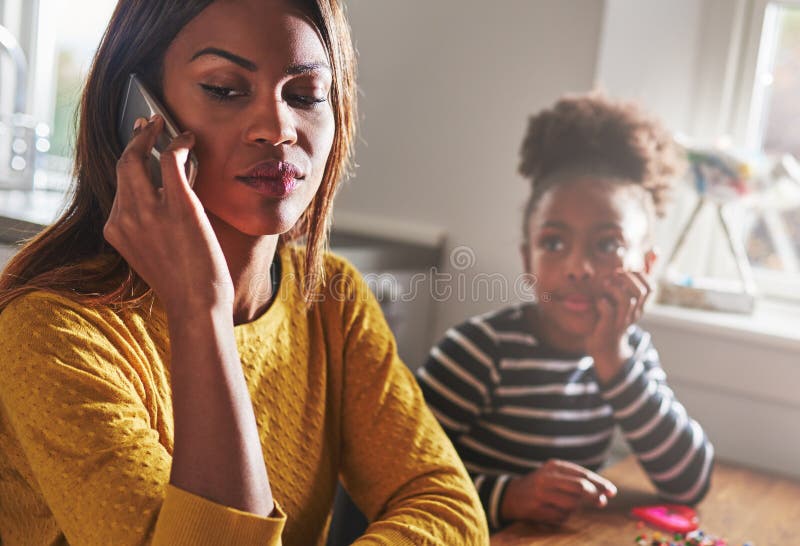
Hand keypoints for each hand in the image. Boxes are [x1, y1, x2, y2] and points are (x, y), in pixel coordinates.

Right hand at [104, 115, 233, 313]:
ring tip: (163, 124)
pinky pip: (171, 161)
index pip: (119, 188)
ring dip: (151, 135)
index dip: (128, 163)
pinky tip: (188, 140)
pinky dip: (178, 144)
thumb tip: (168, 195)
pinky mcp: (178, 206)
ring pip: (138, 158)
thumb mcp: (156, 252)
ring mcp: (148, 211)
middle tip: (146, 125)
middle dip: (133, 141)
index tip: (135, 147)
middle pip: (122, 166)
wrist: (196, 306)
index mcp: (117, 231)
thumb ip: (153, 225)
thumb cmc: (185, 284)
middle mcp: (125, 218)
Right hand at [500, 459, 617, 525]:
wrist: (511, 495)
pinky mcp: (537, 509)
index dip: (600, 483)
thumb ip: (576, 479)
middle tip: (602, 502)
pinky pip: (561, 516)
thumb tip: (603, 492)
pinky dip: (563, 516)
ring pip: (572, 504)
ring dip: (575, 507)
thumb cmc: (541, 485)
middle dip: (594, 496)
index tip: (612, 492)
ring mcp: (541, 494)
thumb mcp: (555, 474)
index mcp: (553, 466)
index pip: (582, 474)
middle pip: (579, 487)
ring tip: (566, 505)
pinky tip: (554, 511)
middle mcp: (547, 478)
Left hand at [586, 270, 651, 381]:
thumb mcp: (623, 301)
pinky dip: (603, 302)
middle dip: (627, 278)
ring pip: (627, 301)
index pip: (650, 288)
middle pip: (640, 292)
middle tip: (614, 273)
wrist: (604, 347)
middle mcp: (634, 314)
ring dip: (615, 288)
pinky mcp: (608, 327)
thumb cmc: (612, 319)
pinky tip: (598, 299)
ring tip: (605, 283)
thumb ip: (631, 283)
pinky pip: (608, 312)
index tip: (625, 269)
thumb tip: (649, 257)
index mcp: (639, 307)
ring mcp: (621, 321)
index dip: (640, 275)